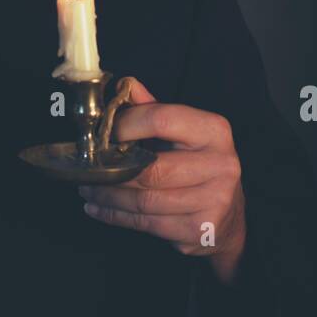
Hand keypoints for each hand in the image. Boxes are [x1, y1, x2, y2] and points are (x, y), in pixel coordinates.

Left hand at [78, 77, 246, 282]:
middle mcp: (221, 164)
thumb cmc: (198, 167)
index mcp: (214, 130)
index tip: (102, 134)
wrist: (228, 218)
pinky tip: (99, 207)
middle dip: (111, 169)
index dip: (126, 125)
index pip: (162, 119)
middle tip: (87, 167)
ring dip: (108, 195)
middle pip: (151, 168)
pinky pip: (146, 223)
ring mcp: (214, 200)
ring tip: (89, 188)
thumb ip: (153, 109)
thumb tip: (123, 86)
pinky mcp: (200, 230)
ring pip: (145, 199)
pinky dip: (116, 216)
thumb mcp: (182, 133)